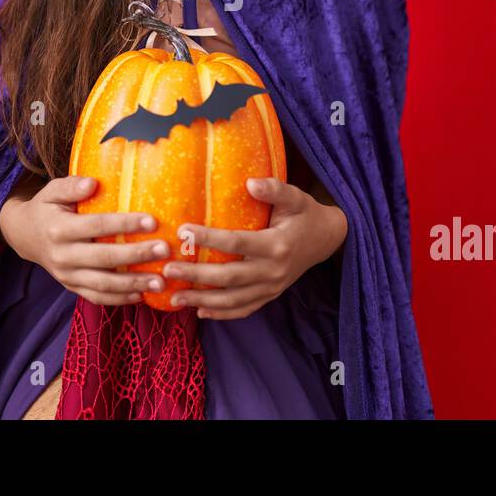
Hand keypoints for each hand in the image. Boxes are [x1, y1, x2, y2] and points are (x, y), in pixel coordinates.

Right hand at [0, 175, 169, 306]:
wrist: (24, 236)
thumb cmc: (46, 208)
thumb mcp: (52, 191)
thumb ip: (71, 186)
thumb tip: (92, 183)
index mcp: (59, 229)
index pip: (96, 226)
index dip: (124, 224)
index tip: (152, 221)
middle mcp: (63, 256)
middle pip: (104, 258)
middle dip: (136, 255)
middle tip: (164, 250)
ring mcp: (67, 276)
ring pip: (103, 284)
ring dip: (134, 283)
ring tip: (161, 281)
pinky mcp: (72, 287)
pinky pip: (97, 297)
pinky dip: (120, 299)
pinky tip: (143, 294)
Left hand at [161, 177, 347, 319]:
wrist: (327, 240)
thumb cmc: (305, 214)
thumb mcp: (295, 197)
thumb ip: (274, 188)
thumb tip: (250, 182)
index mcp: (276, 245)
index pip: (236, 243)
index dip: (208, 238)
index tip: (182, 231)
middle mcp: (273, 271)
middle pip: (229, 277)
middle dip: (196, 275)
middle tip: (168, 269)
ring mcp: (272, 287)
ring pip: (233, 300)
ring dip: (202, 300)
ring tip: (174, 297)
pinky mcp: (271, 295)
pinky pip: (244, 309)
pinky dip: (221, 313)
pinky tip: (199, 311)